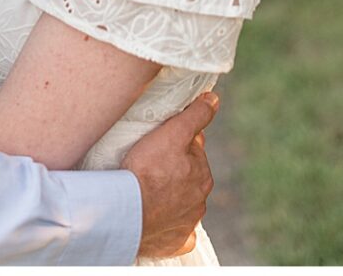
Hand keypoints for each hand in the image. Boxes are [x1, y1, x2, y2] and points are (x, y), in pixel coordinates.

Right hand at [125, 92, 217, 258]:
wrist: (128, 212)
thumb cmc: (148, 170)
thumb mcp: (172, 134)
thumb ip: (194, 117)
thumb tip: (214, 100)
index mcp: (203, 176)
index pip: (193, 152)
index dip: (176, 142)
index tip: (158, 141)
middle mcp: (200, 202)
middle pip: (188, 177)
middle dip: (174, 169)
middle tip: (148, 162)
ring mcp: (187, 223)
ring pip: (180, 202)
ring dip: (169, 194)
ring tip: (144, 188)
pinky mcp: (175, 241)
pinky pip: (176, 231)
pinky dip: (169, 224)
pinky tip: (157, 218)